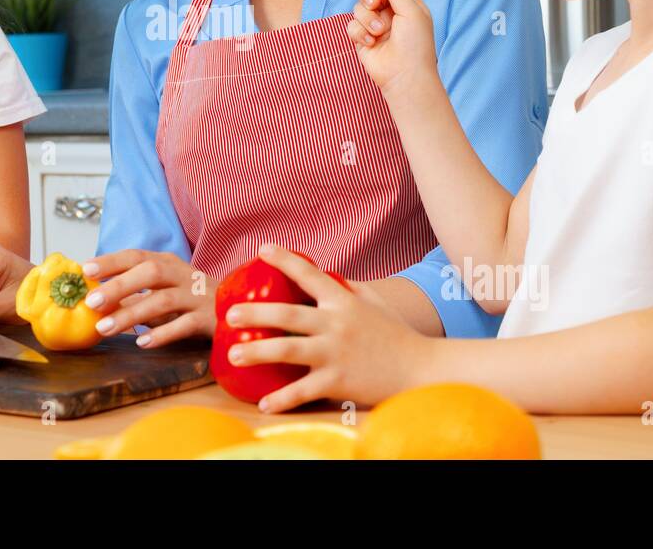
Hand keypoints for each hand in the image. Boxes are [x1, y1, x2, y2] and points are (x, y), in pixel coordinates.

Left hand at [81, 250, 214, 347]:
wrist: (241, 310)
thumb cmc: (192, 302)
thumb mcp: (164, 292)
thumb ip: (136, 294)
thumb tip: (97, 299)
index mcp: (169, 264)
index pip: (137, 256)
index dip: (111, 261)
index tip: (85, 269)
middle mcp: (184, 275)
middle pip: (150, 272)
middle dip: (119, 286)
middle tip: (92, 302)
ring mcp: (198, 297)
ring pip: (164, 300)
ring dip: (132, 314)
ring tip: (106, 328)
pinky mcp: (210, 319)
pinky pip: (184, 325)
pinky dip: (162, 334)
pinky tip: (143, 343)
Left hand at [223, 244, 427, 411]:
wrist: (422, 368)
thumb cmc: (397, 335)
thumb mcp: (375, 303)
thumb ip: (350, 289)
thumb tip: (330, 275)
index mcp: (344, 302)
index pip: (310, 275)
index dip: (285, 260)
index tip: (261, 249)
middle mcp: (337, 324)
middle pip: (288, 315)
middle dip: (256, 312)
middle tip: (230, 313)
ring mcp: (336, 354)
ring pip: (288, 350)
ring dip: (257, 351)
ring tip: (233, 353)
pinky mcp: (339, 382)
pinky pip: (304, 390)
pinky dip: (282, 398)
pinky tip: (263, 403)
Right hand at [348, 0, 439, 100]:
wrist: (404, 76)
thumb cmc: (415, 45)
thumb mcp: (412, 11)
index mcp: (405, 4)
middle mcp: (390, 14)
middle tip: (374, 4)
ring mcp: (375, 26)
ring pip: (358, 9)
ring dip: (367, 19)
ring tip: (379, 33)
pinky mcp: (362, 39)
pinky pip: (351, 26)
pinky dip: (360, 33)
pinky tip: (371, 43)